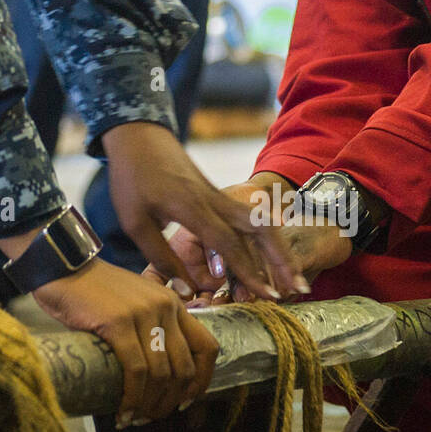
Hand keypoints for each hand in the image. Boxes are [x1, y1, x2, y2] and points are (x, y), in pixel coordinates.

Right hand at [33, 258, 216, 424]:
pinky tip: (122, 410)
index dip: (202, 380)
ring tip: (135, 418)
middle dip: (171, 400)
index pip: (207, 347)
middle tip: (152, 415)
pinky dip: (132, 397)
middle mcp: (165, 307)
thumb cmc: (95, 290)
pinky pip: (135, 370)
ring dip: (150, 404)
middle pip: (184, 367)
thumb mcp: (136, 301)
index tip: (185, 401)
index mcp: (173, 302)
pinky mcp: (118, 323)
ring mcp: (143, 314)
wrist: (63, 267)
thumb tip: (160, 373)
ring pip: (161, 374)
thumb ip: (153, 325)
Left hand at [145, 175, 355, 303]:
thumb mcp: (135, 222)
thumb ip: (161, 257)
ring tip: (293, 277)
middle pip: (259, 227)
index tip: (268, 295)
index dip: (250, 272)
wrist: (139, 136)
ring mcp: (219, 194)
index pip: (229, 243)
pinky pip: (248, 217)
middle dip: (281, 258)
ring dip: (278, 249)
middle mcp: (214, 199)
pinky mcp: (219, 194)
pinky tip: (271, 258)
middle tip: (298, 286)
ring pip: (260, 220)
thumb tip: (187, 291)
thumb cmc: (132, 178)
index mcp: (193, 207)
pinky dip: (265, 239)